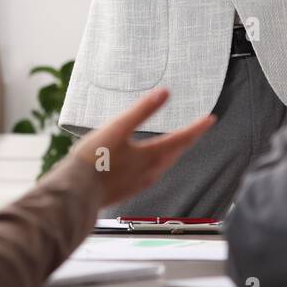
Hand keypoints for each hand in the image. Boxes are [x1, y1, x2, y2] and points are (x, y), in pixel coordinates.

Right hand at [71, 88, 214, 207]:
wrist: (76, 193)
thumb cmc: (94, 159)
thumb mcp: (118, 127)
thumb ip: (143, 110)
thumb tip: (165, 93)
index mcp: (151, 156)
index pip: (182, 139)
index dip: (197, 127)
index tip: (211, 119)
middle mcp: (150, 172)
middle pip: (175, 154)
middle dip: (187, 141)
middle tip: (196, 130)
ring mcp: (139, 184)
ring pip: (163, 166)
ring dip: (172, 153)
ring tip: (174, 145)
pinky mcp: (127, 191)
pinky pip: (149, 175)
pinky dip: (155, 164)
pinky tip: (144, 164)